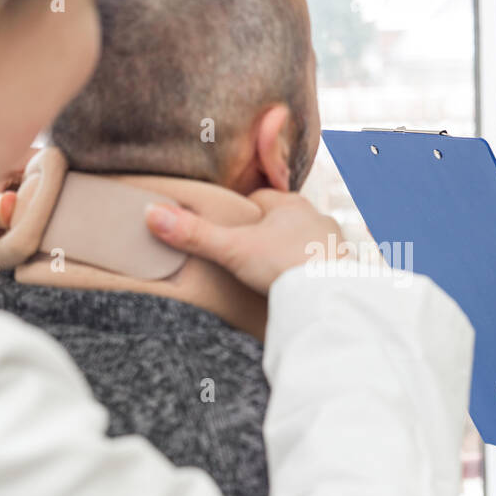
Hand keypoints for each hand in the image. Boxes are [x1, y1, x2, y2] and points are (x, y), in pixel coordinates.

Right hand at [145, 188, 346, 294]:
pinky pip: (321, 265)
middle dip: (267, 232)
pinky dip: (308, 272)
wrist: (328, 296)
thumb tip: (152, 213)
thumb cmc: (283, 264)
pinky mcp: (343, 269)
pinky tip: (297, 286)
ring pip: (304, 241)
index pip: (260, 199)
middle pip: (283, 220)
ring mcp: (333, 243)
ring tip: (272, 271)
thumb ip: (194, 233)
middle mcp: (315, 218)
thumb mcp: (231, 249)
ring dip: (290, 252)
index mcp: (289, 204)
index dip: (242, 213)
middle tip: (247, 252)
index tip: (230, 229)